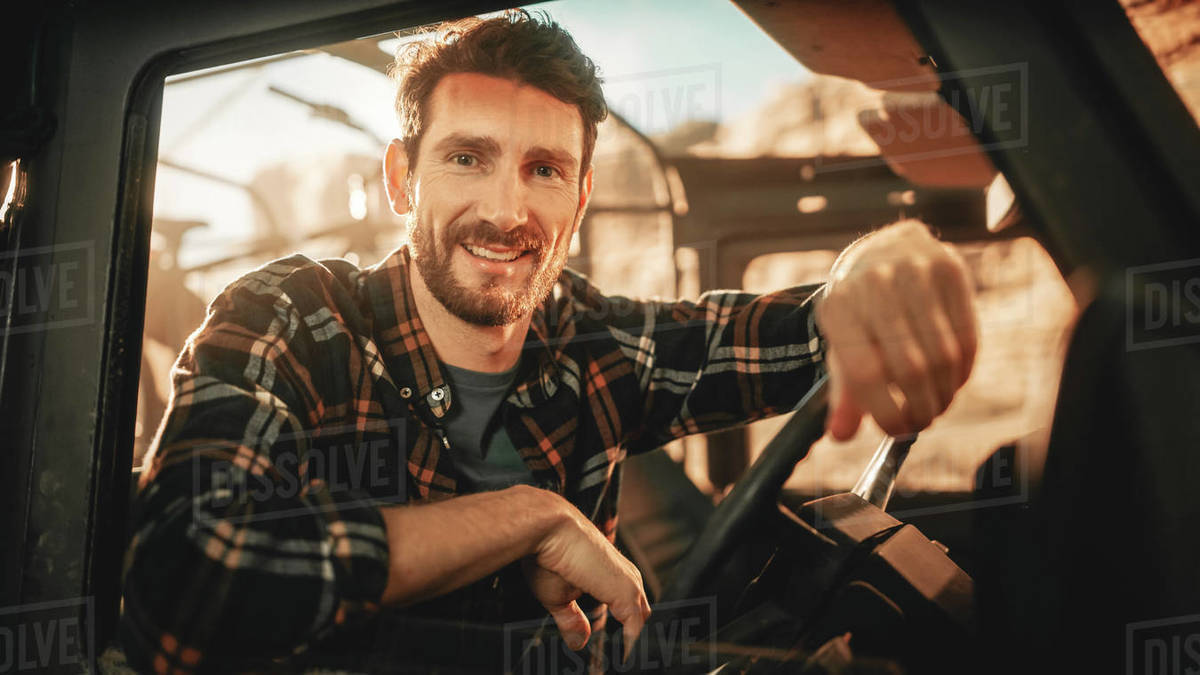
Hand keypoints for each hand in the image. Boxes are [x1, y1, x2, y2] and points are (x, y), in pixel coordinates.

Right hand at [530, 495, 651, 658]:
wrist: (547, 529)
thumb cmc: (547, 553)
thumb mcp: (558, 596)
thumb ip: (572, 620)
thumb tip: (579, 642)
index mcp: (613, 575)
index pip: (631, 608)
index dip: (626, 631)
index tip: (615, 654)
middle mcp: (627, 577)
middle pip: (641, 614)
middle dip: (633, 640)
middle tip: (620, 659)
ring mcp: (630, 584)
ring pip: (641, 620)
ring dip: (633, 644)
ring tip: (621, 660)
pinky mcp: (627, 592)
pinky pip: (635, 628)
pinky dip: (630, 646)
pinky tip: (621, 659)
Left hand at [815, 220, 977, 439]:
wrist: (885, 252)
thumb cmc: (862, 314)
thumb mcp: (843, 347)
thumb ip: (843, 394)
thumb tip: (841, 436)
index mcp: (838, 306)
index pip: (864, 374)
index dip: (886, 412)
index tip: (898, 431)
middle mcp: (873, 284)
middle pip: (909, 369)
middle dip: (921, 407)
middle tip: (923, 422)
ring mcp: (913, 271)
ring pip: (942, 355)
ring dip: (945, 393)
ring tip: (937, 404)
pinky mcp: (950, 268)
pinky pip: (967, 336)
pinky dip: (964, 371)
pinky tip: (953, 380)